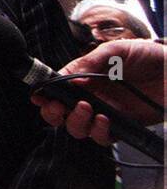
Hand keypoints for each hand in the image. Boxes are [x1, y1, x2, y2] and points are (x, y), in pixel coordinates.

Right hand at [30, 39, 165, 145]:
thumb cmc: (150, 56)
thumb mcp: (117, 50)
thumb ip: (92, 60)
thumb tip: (68, 76)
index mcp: (86, 77)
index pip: (58, 88)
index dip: (45, 93)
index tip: (39, 96)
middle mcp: (93, 96)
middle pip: (62, 113)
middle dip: (53, 112)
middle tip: (57, 107)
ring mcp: (107, 112)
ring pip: (79, 128)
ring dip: (75, 122)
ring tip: (85, 109)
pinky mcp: (123, 126)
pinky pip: (103, 137)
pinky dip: (98, 132)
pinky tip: (104, 119)